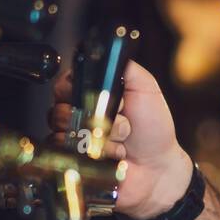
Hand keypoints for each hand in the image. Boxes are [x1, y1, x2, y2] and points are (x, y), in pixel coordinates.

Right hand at [48, 58, 192, 219]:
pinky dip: (95, 154)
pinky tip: (114, 156)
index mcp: (91, 95)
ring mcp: (73, 140)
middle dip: (97, 115)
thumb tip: (108, 50)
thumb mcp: (146, 89)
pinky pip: (66, 153)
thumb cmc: (154, 130)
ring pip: (64, 131)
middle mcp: (78, 115)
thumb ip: (126, 68)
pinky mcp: (73, 163)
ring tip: (122, 141)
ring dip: (100, 136)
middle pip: (59, 107)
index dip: (76, 88)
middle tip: (123, 121)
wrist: (159, 169)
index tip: (96, 93)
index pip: (64, 83)